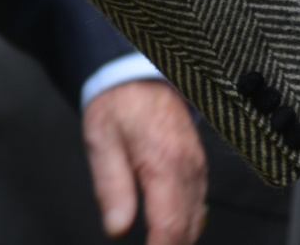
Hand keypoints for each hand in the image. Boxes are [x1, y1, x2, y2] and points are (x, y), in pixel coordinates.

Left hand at [83, 78, 206, 243]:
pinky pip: (197, 204)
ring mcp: (197, 166)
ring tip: (152, 242)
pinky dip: (183, 224)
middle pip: (187, 232)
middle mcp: (189, 168)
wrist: (139, 72)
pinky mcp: (197, 164)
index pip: (170, 229)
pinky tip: (164, 231)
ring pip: (196, 221)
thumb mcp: (101, 143)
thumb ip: (111, 188)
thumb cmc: (119, 102)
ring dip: (176, 240)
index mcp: (166, 163)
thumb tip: (118, 227)